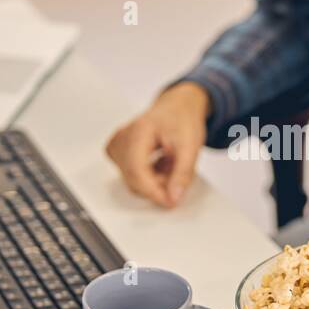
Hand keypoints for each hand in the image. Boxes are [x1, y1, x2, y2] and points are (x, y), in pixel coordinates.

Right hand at [105, 82, 209, 207]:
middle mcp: (122, 137)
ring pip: (132, 180)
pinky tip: (159, 163)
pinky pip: (131, 176)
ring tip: (169, 164)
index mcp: (139, 130)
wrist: (177, 107)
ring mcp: (117, 145)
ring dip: (154, 181)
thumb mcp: (191, 146)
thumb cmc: (182, 119)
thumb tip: (173, 198)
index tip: (169, 202)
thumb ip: (183, 174)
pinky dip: (148, 176)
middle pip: (133, 178)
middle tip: (177, 175)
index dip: (152, 191)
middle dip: (157, 185)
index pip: (136, 170)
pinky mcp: (117, 152)